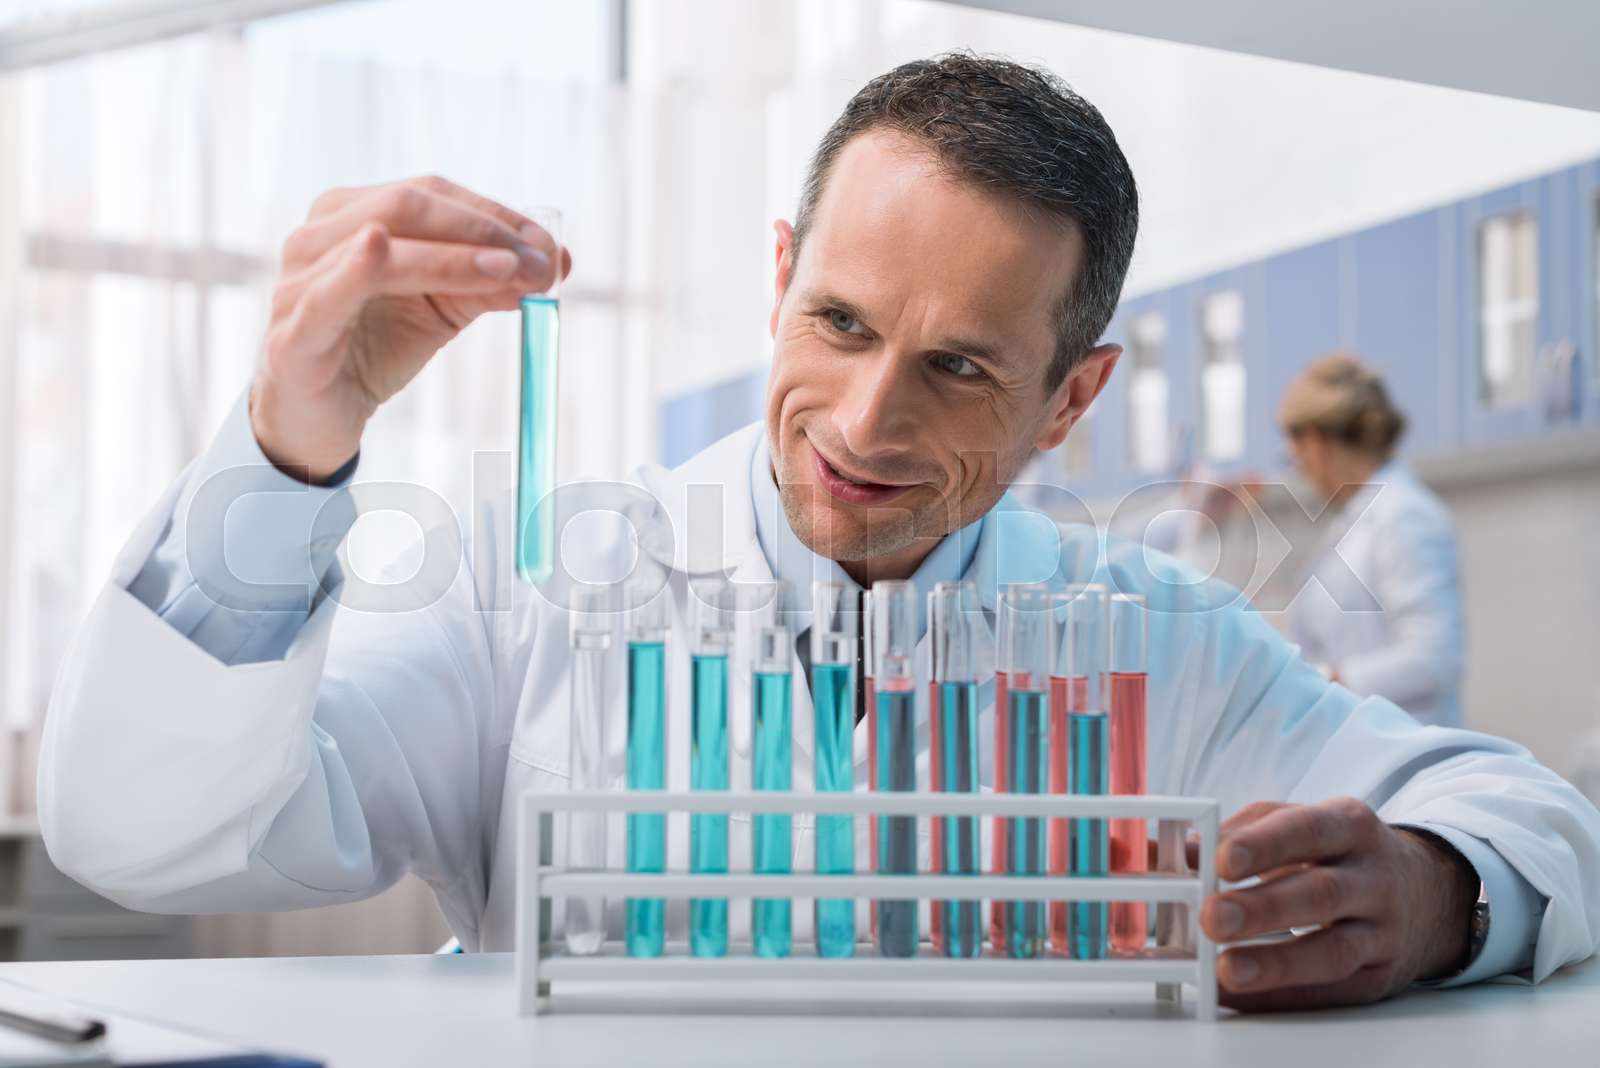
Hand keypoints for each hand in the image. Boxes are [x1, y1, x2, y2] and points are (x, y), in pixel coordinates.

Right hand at [253, 175, 569, 480]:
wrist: (322, 416)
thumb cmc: (377, 347)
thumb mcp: (443, 308)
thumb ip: (491, 281)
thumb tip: (556, 261)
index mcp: (351, 214)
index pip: (429, 194)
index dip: (493, 213)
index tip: (547, 245)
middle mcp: (317, 236)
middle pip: (405, 206)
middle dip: (481, 231)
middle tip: (538, 263)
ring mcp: (298, 283)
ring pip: (380, 248)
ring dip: (451, 257)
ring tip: (510, 271)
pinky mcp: (292, 336)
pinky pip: (325, 296)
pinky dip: (353, 269)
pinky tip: (377, 249)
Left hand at [1199, 798, 1477, 1011]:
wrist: (1424, 893)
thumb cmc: (1337, 854)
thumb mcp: (1298, 827)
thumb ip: (1235, 835)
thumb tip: (1166, 851)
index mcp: (1347, 824)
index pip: (1306, 829)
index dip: (1264, 844)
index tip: (1221, 859)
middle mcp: (1372, 876)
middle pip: (1319, 893)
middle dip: (1263, 908)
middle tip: (1213, 917)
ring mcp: (1381, 930)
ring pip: (1332, 950)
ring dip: (1276, 963)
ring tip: (1226, 969)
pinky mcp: (1378, 976)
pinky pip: (1329, 991)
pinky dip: (1280, 996)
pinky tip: (1237, 996)